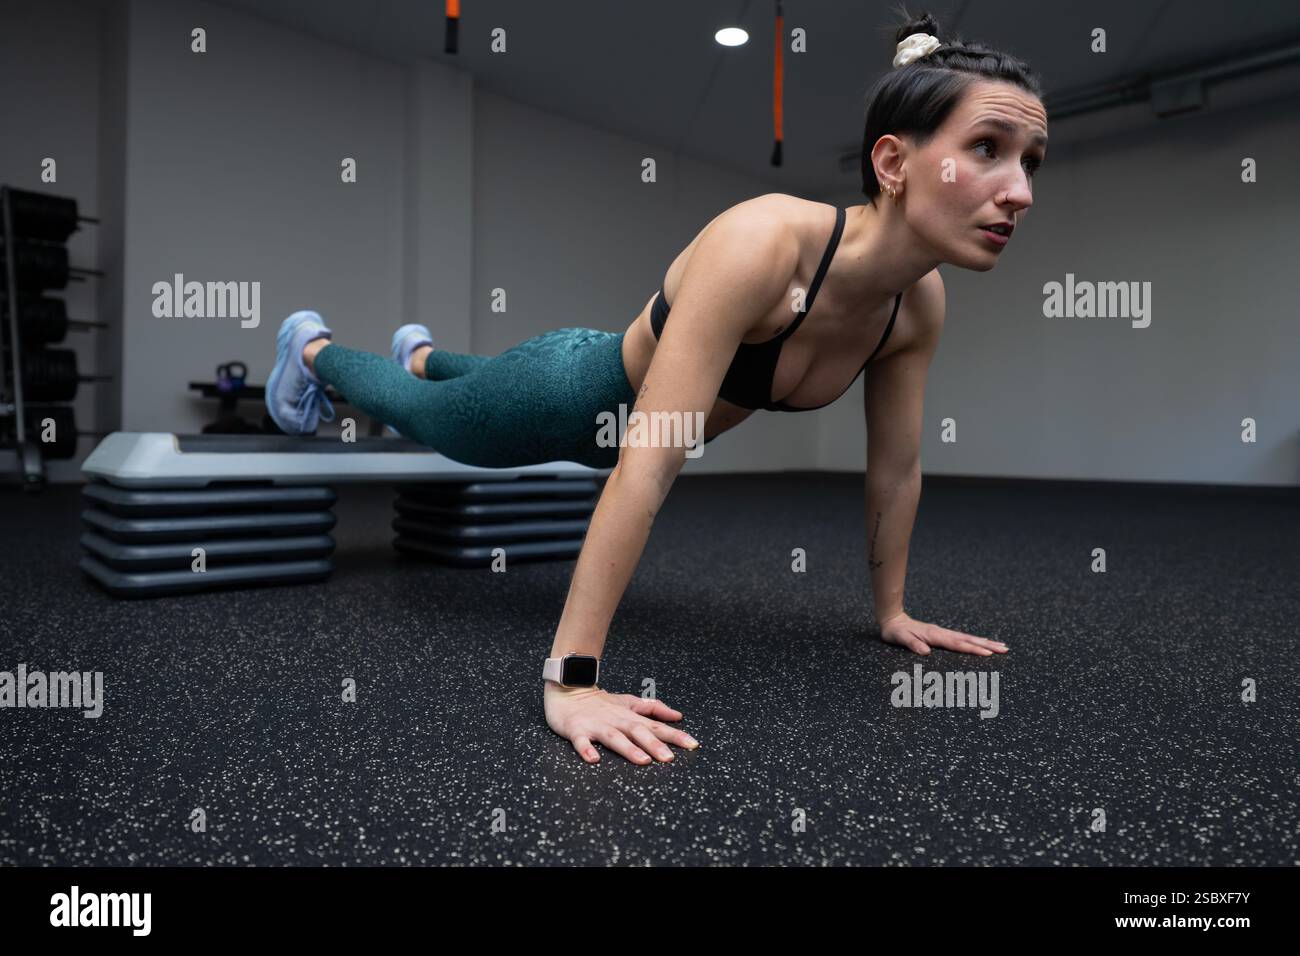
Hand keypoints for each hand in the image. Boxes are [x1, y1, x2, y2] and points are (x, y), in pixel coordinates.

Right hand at [544, 682, 698, 764]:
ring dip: (629, 748)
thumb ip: (653, 708)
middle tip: (669, 758)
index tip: (692, 744)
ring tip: (643, 761)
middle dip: (654, 744)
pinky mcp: (576, 729)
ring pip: (614, 737)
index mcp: (629, 716)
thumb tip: (677, 715)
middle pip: (638, 731)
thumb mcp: (628, 702)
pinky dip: (586, 749)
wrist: (568, 689)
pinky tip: (593, 759)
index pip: (656, 726)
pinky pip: (581, 740)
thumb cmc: (599, 701)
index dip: (675, 735)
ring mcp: (596, 725)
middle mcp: (616, 720)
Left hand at [878, 611, 1007, 655]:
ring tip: (1001, 646)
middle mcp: (941, 633)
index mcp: (934, 636)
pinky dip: (974, 640)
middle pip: (968, 640)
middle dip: (987, 645)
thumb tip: (926, 652)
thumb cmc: (895, 631)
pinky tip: (982, 642)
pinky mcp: (941, 634)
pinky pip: (961, 638)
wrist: (892, 618)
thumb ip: (912, 644)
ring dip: (984, 642)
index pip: (957, 644)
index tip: (988, 653)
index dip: (973, 649)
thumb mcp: (900, 638)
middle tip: (1005, 649)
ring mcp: (943, 633)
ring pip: (967, 638)